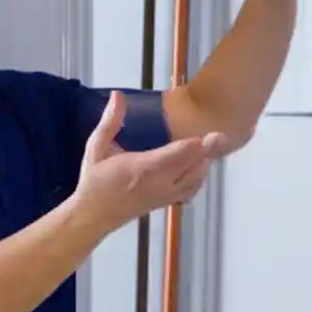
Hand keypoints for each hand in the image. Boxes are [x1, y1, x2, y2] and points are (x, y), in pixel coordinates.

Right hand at [73, 92, 225, 235]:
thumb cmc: (94, 181)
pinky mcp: (166, 203)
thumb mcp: (96, 148)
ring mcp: (165, 196)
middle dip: (208, 149)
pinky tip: (199, 166)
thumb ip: (109, 122)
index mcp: (143, 168)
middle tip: (219, 135)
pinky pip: (191, 190)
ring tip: (211, 146)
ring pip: (197, 179)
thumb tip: (118, 96)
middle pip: (195, 166)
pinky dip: (199, 177)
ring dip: (205, 162)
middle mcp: (159, 184)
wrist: (92, 215)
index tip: (213, 131)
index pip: (180, 154)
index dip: (199, 143)